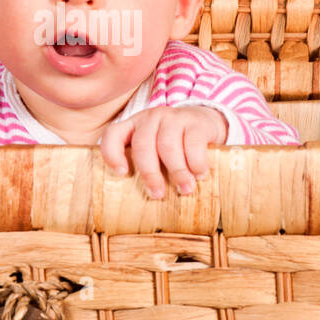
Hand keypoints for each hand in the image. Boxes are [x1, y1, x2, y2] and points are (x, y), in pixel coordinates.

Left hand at [99, 105, 228, 198]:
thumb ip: (146, 165)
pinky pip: (193, 144)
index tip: (121, 173)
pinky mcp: (196, 122)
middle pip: (142, 145)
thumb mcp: (156, 149)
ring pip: (168, 146)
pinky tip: (200, 174)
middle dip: (149, 173)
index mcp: (134, 126)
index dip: (112, 153)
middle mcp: (151, 118)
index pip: (113, 134)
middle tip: (158, 194)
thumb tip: (139, 203)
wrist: (206, 122)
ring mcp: (173, 117)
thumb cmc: (176, 144)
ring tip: (185, 189)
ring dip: (177, 172)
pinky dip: (196, 163)